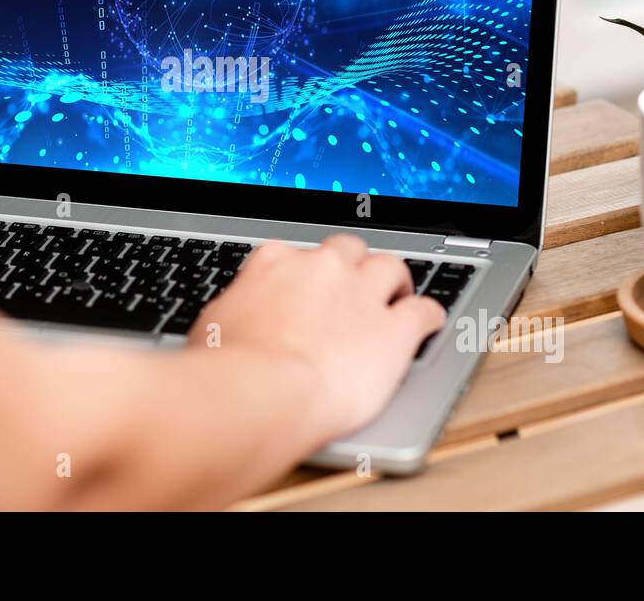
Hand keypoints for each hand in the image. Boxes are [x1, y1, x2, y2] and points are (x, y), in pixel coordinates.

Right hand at [192, 234, 445, 442]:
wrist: (261, 393)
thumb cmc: (226, 369)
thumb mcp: (212, 328)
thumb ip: (235, 313)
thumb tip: (229, 322)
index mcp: (273, 263)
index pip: (293, 254)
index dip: (302, 274)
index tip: (302, 289)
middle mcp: (320, 268)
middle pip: (346, 249)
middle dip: (352, 265)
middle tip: (353, 285)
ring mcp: (360, 295)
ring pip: (390, 267)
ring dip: (394, 280)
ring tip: (397, 294)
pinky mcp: (394, 330)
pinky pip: (424, 311)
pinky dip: (430, 316)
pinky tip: (431, 323)